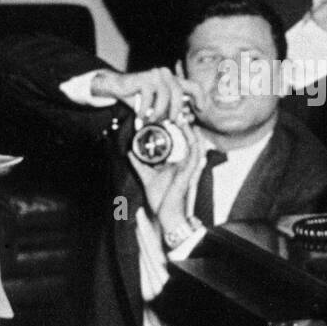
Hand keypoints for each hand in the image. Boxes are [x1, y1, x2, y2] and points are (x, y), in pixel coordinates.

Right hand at [91, 68, 201, 124]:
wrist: (119, 88)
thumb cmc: (140, 98)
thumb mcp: (158, 108)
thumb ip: (171, 111)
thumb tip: (186, 119)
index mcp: (174, 81)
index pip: (194, 86)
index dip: (200, 98)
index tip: (200, 110)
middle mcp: (167, 75)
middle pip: (180, 93)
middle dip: (176, 110)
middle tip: (171, 121)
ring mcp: (157, 74)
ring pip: (165, 96)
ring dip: (159, 112)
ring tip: (152, 119)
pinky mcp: (145, 77)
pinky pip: (150, 97)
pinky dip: (145, 110)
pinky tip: (141, 115)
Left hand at [128, 119, 205, 234]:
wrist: (166, 214)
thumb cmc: (161, 199)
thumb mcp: (147, 176)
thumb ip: (140, 163)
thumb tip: (131, 151)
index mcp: (179, 164)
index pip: (183, 142)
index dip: (180, 129)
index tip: (172, 116)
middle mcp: (187, 164)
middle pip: (190, 140)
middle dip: (186, 125)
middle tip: (179, 111)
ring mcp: (191, 167)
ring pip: (195, 143)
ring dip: (191, 129)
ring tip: (184, 116)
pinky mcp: (191, 171)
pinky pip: (195, 152)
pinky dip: (193, 140)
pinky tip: (190, 130)